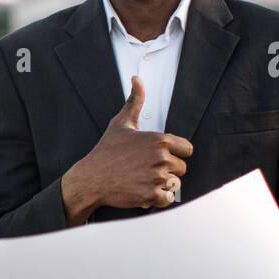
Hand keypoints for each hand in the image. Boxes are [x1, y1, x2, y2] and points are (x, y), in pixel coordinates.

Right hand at [60, 76, 192, 223]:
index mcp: (159, 140)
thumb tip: (137, 79)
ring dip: (163, 185)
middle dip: (167, 170)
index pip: (187, 149)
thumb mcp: (120, 123)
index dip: (175, 154)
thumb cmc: (106, 151)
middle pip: (182, 168)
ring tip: (143, 180)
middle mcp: (161, 158)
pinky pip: (167, 199)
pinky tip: (143, 191)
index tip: (159, 157)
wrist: (91, 179)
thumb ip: (135, 101)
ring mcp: (157, 178)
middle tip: (146, 170)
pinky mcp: (151, 195)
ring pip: (175, 184)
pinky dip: (157, 199)